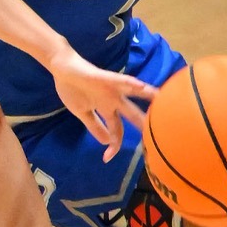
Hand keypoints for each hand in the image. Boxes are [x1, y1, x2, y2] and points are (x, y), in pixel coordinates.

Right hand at [46, 46, 156, 162]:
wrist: (61, 69)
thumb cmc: (72, 88)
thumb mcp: (82, 113)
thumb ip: (95, 126)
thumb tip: (105, 142)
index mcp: (107, 110)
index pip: (116, 131)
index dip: (113, 145)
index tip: (106, 158)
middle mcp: (113, 100)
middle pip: (133, 114)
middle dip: (145, 124)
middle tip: (162, 136)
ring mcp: (111, 88)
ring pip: (134, 93)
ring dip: (149, 96)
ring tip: (164, 101)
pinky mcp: (105, 78)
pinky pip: (120, 80)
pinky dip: (130, 83)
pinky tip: (141, 86)